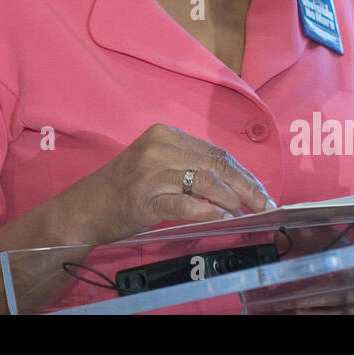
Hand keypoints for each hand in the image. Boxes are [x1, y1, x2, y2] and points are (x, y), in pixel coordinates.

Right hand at [65, 124, 274, 245]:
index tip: (262, 191)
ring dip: (231, 201)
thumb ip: (191, 166)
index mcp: (165, 135)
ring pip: (205, 182)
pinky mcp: (144, 199)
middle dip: (247, 188)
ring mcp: (150, 173)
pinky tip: (220, 220)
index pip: (216, 152)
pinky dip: (207, 212)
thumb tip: (237, 183)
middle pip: (216, 165)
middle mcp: (159, 148)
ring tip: (244, 215)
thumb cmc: (126, 187)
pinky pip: (184, 204)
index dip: (245, 174)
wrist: (87, 207)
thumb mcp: (158, 163)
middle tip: (265, 206)